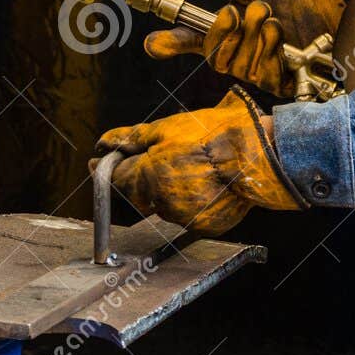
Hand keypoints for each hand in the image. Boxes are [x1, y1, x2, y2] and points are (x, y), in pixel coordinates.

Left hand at [91, 88, 304, 235]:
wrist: (257, 155)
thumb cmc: (215, 135)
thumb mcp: (167, 128)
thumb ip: (131, 139)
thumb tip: (104, 142)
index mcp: (150, 175)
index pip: (115, 180)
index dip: (105, 170)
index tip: (98, 163)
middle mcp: (163, 201)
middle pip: (139, 193)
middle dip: (143, 176)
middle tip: (165, 156)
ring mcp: (184, 217)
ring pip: (164, 203)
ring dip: (169, 188)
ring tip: (194, 166)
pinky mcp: (204, 226)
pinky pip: (187, 213)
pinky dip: (191, 200)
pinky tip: (206, 182)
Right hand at [144, 0, 344, 96]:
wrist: (331, 17)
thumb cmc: (293, 2)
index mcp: (225, 32)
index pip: (189, 41)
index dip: (169, 43)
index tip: (152, 42)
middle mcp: (236, 57)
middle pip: (214, 55)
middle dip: (227, 31)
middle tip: (240, 10)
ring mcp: (255, 74)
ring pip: (239, 64)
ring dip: (256, 37)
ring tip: (274, 22)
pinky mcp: (278, 87)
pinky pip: (263, 75)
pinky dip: (272, 53)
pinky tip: (286, 43)